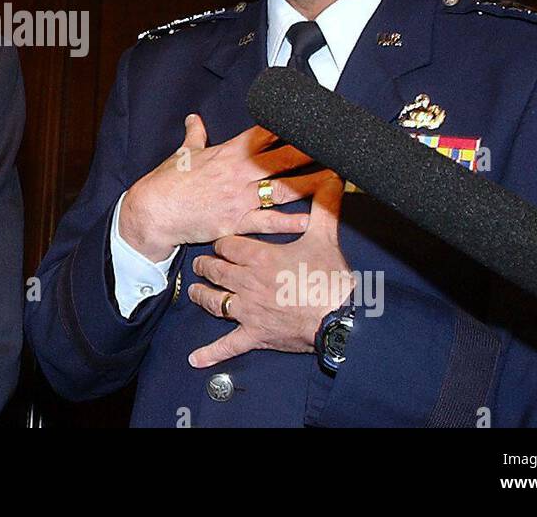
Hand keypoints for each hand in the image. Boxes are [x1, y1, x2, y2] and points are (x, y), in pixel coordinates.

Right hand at [119, 113, 335, 261]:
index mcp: (226, 154)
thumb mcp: (182, 154)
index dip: (286, 127)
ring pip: (281, 189)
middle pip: (281, 160)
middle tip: (333, 147)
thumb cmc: (167, 182)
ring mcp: (239, 199)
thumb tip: (193, 118)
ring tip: (333, 178)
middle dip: (309, 153)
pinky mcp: (236, 223)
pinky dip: (290, 221)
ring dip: (309, 184)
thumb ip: (194, 135)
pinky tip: (311, 218)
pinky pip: (268, 222)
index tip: (307, 120)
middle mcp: (237, 174)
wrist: (154, 212)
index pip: (262, 135)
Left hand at [187, 174, 350, 364]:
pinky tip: (195, 359)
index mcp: (259, 257)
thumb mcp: (326, 237)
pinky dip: (211, 353)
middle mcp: (246, 282)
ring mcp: (248, 311)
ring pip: (214, 301)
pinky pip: (228, 345)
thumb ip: (324, 206)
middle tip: (201, 263)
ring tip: (194, 291)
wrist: (341, 318)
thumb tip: (332, 176)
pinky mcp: (255, 335)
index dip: (221, 242)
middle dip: (206, 266)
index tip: (220, 241)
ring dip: (202, 295)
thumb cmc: (331, 278)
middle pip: (215, 270)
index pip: (227, 244)